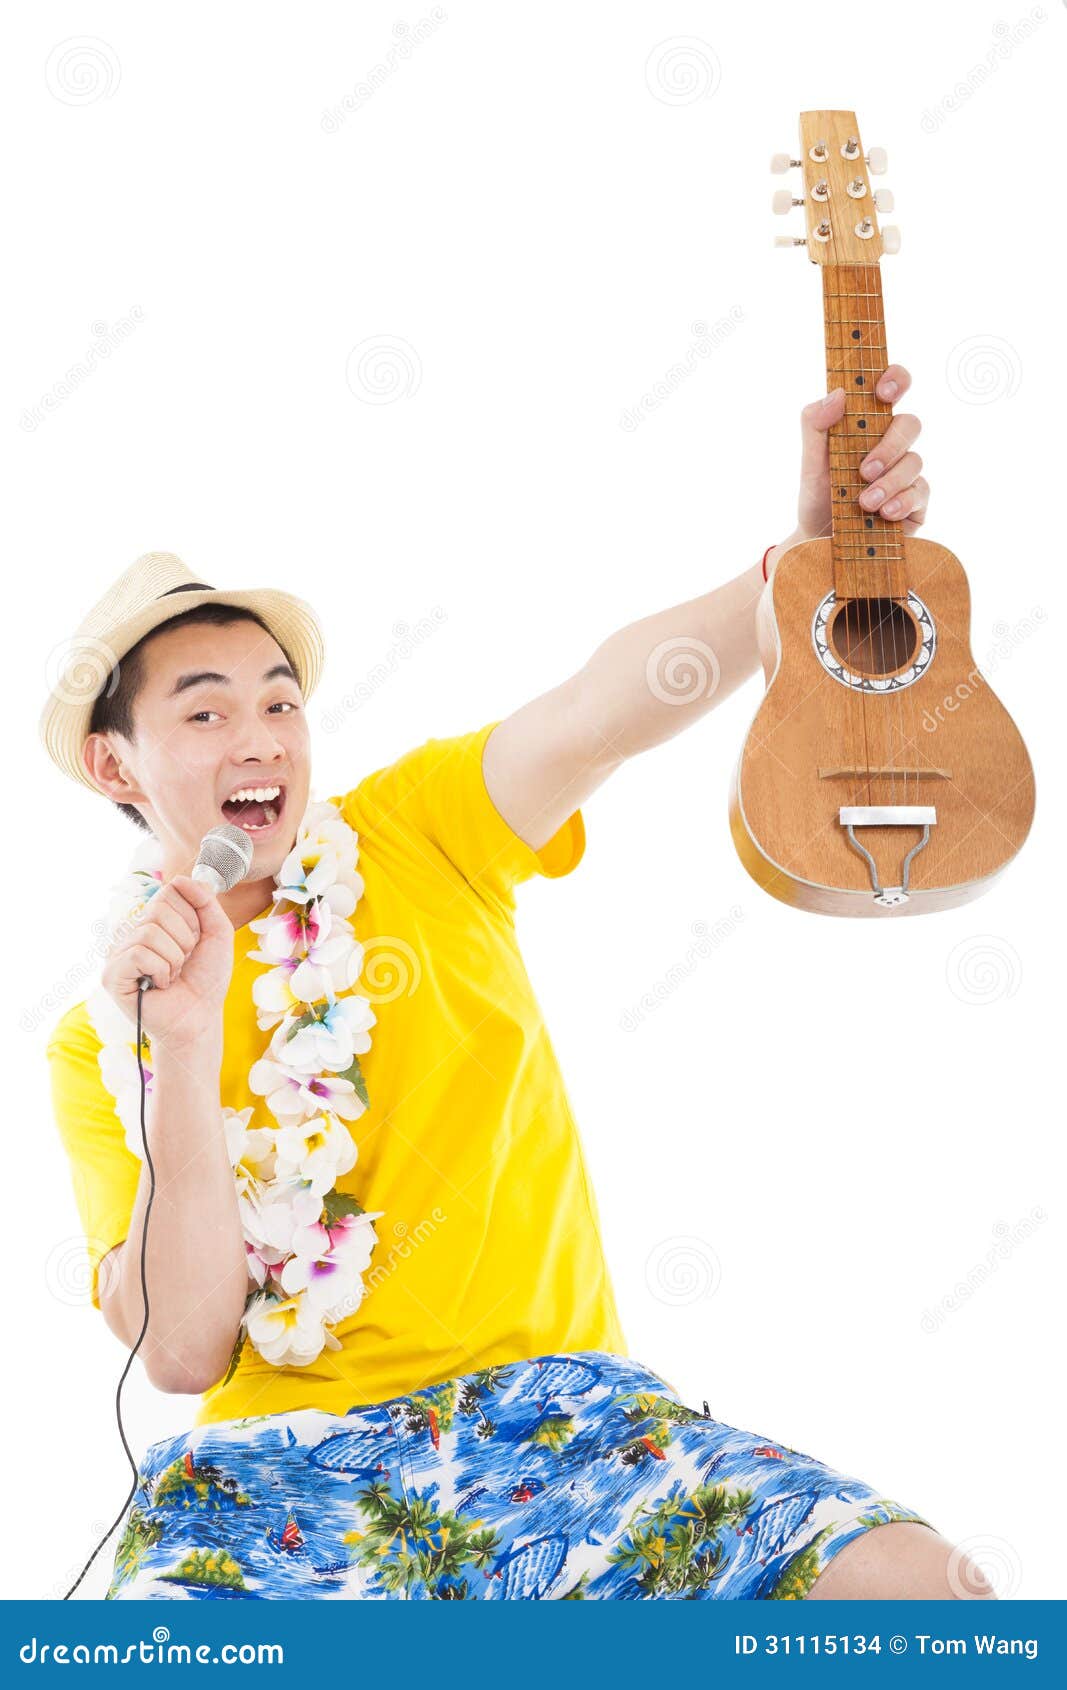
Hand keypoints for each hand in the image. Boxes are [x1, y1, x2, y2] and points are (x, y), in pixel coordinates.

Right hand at [102, 875, 233, 1053]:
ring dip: (174, 959)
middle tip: (183, 963)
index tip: (194, 942)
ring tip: (171, 976)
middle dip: (184, 939)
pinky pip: (138, 954)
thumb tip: (180, 878)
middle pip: (159, 909)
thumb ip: (205, 902)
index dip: (191, 917)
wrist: (201, 1017)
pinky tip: (159, 985)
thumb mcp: (217, 933)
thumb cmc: (207, 978)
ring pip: (150, 933)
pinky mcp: (113, 975)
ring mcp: (119, 954)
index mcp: (155, 921)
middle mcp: (133, 933)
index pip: (169, 892)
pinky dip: (159, 970)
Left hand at [766, 364, 929, 576]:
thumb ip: (815, 425)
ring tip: (865, 502)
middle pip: (910, 424)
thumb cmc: (818, 496)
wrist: (819, 542)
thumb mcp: (809, 462)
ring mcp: (907, 472)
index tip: (883, 391)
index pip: (892, 387)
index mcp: (869, 424)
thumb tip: (838, 394)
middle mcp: (892, 444)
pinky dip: (901, 501)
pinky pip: (921, 492)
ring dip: (890, 481)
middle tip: (865, 470)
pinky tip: (883, 513)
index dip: (895, 379)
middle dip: (889, 446)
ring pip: (915, 460)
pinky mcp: (916, 502)